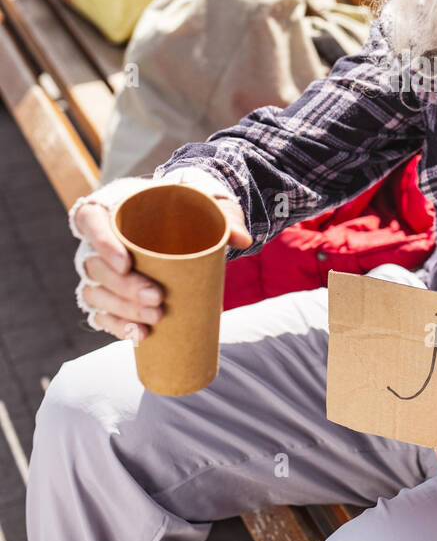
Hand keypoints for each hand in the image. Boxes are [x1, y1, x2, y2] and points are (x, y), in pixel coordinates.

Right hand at [71, 181, 251, 343]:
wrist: (181, 222)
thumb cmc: (185, 209)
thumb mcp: (204, 204)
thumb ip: (224, 215)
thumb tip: (243, 239)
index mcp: (113, 208)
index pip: (90, 220)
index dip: (101, 243)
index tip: (127, 262)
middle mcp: (98, 240)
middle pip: (94, 266)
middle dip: (124, 287)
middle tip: (156, 297)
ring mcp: (100, 270)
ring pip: (96, 293)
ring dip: (122, 310)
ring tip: (156, 318)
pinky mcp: (108, 294)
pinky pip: (101, 314)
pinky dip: (118, 327)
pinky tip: (139, 336)